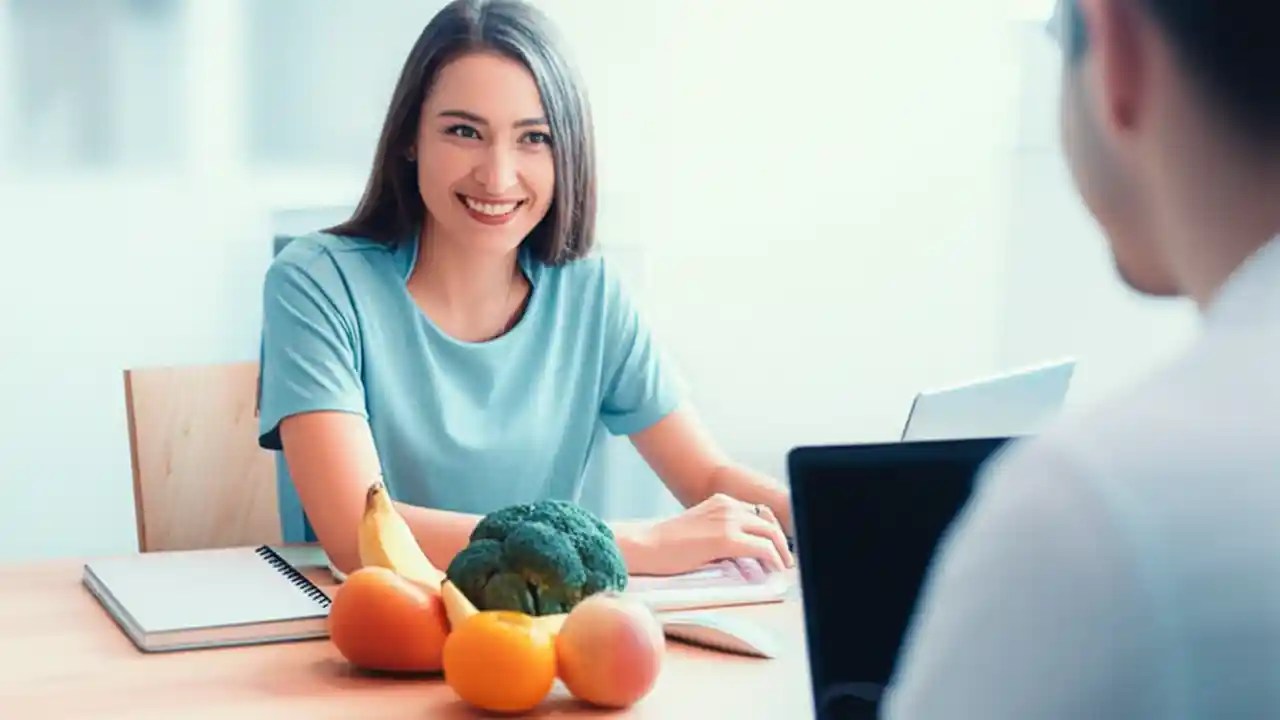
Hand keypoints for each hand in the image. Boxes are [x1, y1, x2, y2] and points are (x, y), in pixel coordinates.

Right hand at [637, 493, 795, 574]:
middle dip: (781, 540)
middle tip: (786, 559)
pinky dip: (773, 559)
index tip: (777, 545)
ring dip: (781, 551)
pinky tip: (774, 570)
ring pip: (770, 533)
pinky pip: (762, 548)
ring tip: (783, 567)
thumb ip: (722, 532)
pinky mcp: (726, 539)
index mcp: (721, 501)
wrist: (647, 546)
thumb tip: (743, 551)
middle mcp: (728, 505)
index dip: (771, 529)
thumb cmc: (667, 545)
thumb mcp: (700, 529)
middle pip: (768, 521)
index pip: (758, 512)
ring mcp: (728, 520)